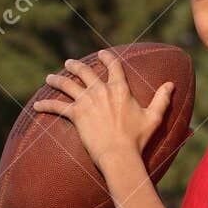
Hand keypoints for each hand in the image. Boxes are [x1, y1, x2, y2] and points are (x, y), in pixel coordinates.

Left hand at [32, 49, 174, 164]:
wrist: (119, 154)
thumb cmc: (138, 139)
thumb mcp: (154, 117)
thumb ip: (162, 99)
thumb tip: (171, 84)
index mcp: (120, 89)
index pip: (113, 66)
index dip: (107, 58)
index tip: (101, 53)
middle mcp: (101, 91)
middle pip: (84, 72)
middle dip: (75, 65)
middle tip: (69, 62)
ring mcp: (87, 102)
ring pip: (67, 85)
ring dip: (57, 80)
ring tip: (49, 77)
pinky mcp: (76, 115)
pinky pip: (57, 107)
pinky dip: (46, 105)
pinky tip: (36, 105)